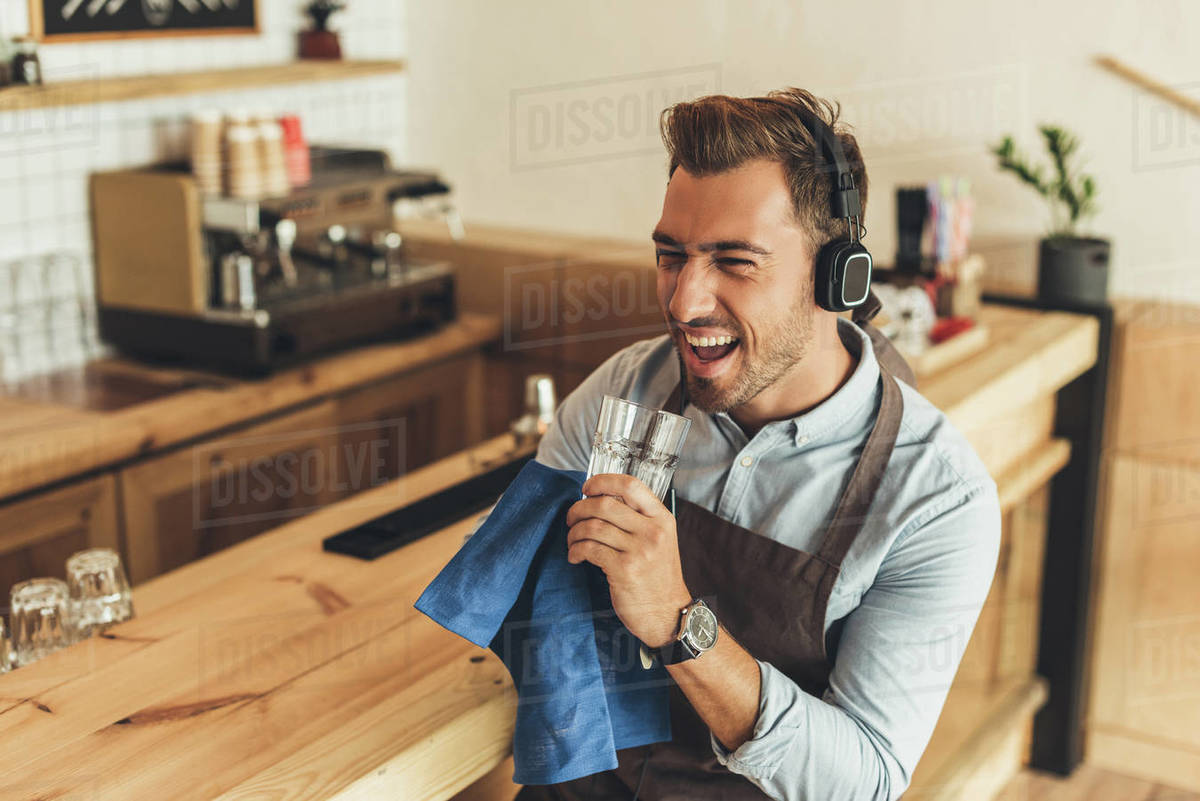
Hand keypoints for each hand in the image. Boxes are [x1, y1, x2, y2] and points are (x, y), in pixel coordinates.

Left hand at [566, 473, 691, 647]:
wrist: (668, 614)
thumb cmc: (657, 576)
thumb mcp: (658, 540)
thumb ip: (638, 518)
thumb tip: (599, 498)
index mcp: (662, 518)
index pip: (630, 485)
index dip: (603, 481)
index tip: (586, 488)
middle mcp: (652, 531)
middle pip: (605, 504)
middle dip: (579, 509)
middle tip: (572, 518)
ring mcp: (639, 551)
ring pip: (593, 526)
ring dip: (574, 532)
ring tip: (572, 540)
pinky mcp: (624, 570)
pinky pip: (589, 549)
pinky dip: (575, 550)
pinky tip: (575, 556)